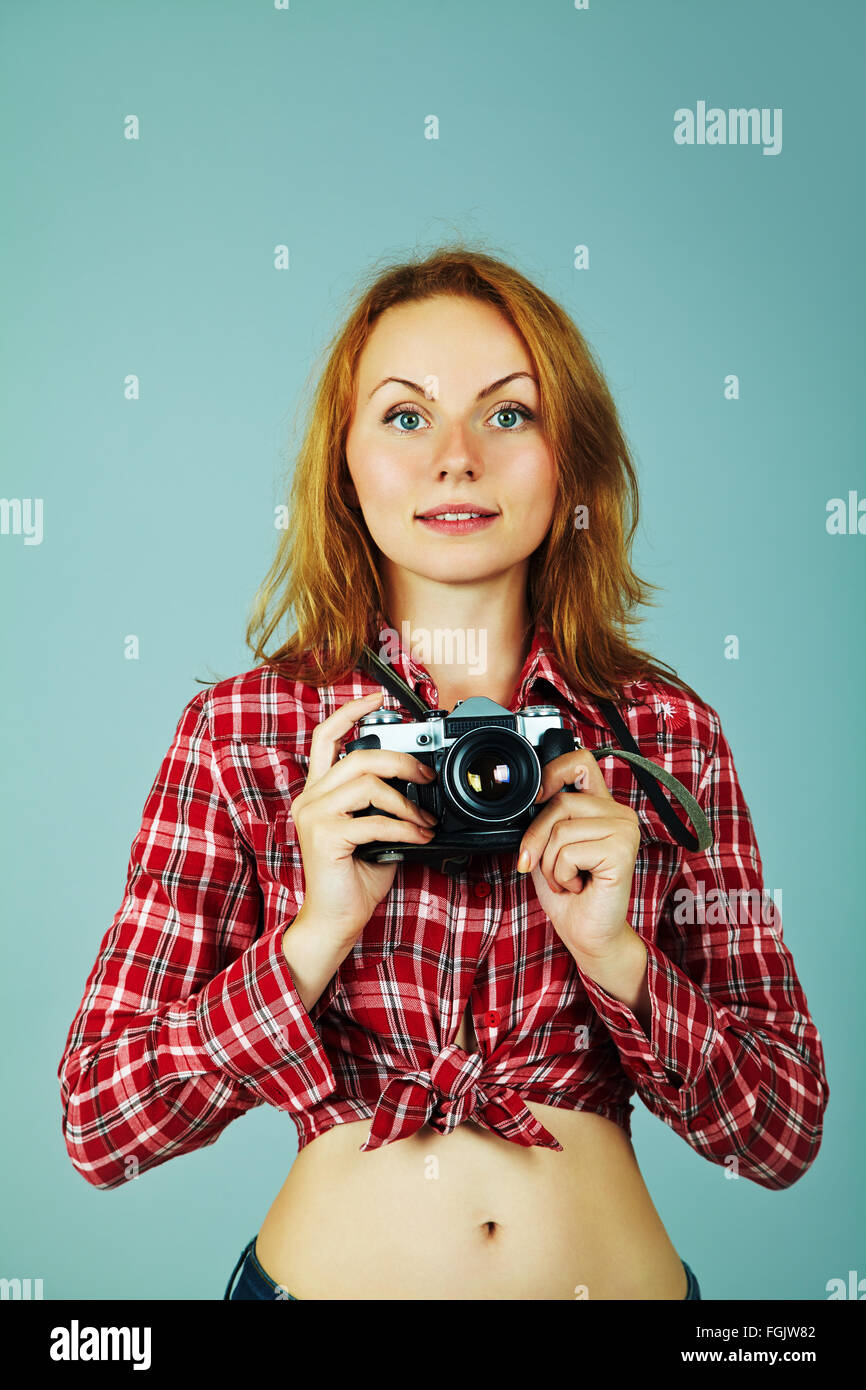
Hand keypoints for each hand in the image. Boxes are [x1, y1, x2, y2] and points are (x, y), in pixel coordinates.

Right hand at [290, 691, 437, 948]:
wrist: (336, 920)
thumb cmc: (354, 878)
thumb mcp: (374, 831)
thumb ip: (384, 804)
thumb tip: (419, 787)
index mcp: (319, 792)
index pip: (326, 737)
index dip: (350, 711)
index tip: (375, 695)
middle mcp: (310, 798)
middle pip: (358, 756)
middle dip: (402, 761)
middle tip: (427, 776)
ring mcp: (313, 816)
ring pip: (367, 784)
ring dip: (406, 802)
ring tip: (425, 821)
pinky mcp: (323, 836)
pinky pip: (374, 820)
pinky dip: (404, 828)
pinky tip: (419, 838)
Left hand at [516, 748, 641, 959]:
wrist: (588, 934)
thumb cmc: (569, 893)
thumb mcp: (548, 848)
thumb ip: (545, 819)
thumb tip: (527, 796)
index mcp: (601, 806)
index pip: (580, 761)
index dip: (552, 772)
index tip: (533, 799)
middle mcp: (618, 813)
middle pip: (559, 802)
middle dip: (536, 838)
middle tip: (539, 865)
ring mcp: (624, 829)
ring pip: (561, 829)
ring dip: (550, 864)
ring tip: (567, 879)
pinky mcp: (623, 850)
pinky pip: (570, 852)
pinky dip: (562, 875)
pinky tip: (579, 886)